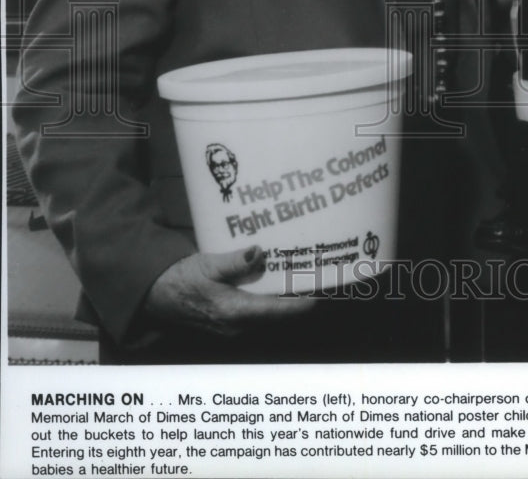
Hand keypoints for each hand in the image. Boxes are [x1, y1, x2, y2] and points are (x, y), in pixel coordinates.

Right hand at [143, 248, 316, 336]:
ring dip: (282, 300)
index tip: (319, 298)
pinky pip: (256, 312)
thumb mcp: (208, 264)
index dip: (298, 306)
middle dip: (294, 300)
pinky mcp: (229, 321)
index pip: (274, 311)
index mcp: (233, 311)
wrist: (156, 294)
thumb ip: (234, 261)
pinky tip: (275, 284)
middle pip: (274, 314)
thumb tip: (258, 252)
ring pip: (266, 314)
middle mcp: (237, 324)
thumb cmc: (181, 278)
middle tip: (314, 280)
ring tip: (300, 280)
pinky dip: (269, 300)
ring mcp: (233, 326)